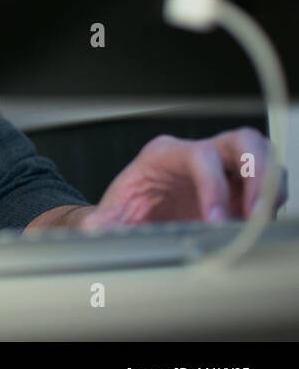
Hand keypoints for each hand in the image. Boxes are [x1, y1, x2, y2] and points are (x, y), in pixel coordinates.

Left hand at [81, 127, 288, 229]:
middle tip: (258, 212)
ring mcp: (224, 169)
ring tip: (262, 220)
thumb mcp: (112, 212)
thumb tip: (97, 227)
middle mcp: (200, 154)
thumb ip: (104, 221)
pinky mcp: (240, 188)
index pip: (200, 156)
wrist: (134, 216)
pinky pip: (268, 184)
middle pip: (242, 141)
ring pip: (263, 157)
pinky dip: (270, 203)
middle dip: (257, 171)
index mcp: (166, 154)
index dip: (213, 186)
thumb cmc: (126, 205)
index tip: (217, 219)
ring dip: (271, 187)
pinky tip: (259, 225)